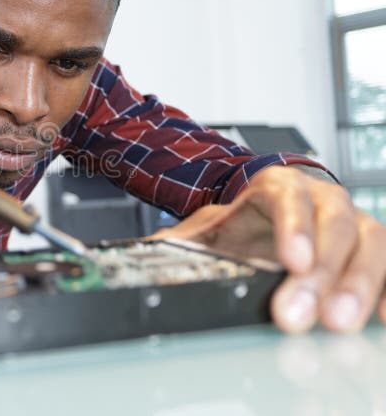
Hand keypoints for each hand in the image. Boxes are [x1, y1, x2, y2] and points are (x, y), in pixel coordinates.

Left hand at [151, 166, 385, 333]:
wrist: (265, 210)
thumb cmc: (239, 221)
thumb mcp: (207, 226)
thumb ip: (181, 241)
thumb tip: (147, 254)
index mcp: (280, 187)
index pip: (292, 201)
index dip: (295, 229)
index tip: (291, 262)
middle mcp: (325, 198)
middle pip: (335, 227)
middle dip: (322, 273)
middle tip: (303, 315)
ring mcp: (355, 222)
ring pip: (372, 244)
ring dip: (360, 285)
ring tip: (341, 323)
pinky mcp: (372, 250)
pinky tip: (381, 319)